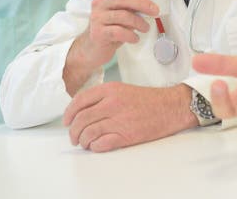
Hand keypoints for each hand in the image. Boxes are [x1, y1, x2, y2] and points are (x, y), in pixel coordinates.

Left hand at [63, 82, 195, 152]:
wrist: (170, 107)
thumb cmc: (147, 99)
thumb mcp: (122, 89)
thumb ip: (102, 97)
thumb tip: (82, 110)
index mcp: (110, 90)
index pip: (79, 101)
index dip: (68, 113)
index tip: (66, 121)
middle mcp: (112, 103)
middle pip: (81, 119)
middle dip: (73, 131)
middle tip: (73, 137)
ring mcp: (119, 120)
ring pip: (89, 133)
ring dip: (83, 141)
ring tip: (84, 143)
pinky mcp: (126, 135)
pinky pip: (102, 143)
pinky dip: (95, 147)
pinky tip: (96, 146)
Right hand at [75, 0, 157, 68]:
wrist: (94, 46)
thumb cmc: (110, 25)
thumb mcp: (119, 10)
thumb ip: (130, 3)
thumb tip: (150, 2)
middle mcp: (99, 3)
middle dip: (141, 3)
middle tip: (154, 10)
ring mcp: (97, 18)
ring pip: (122, 15)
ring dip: (139, 22)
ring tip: (145, 27)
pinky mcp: (98, 33)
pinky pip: (118, 32)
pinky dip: (130, 35)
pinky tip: (135, 38)